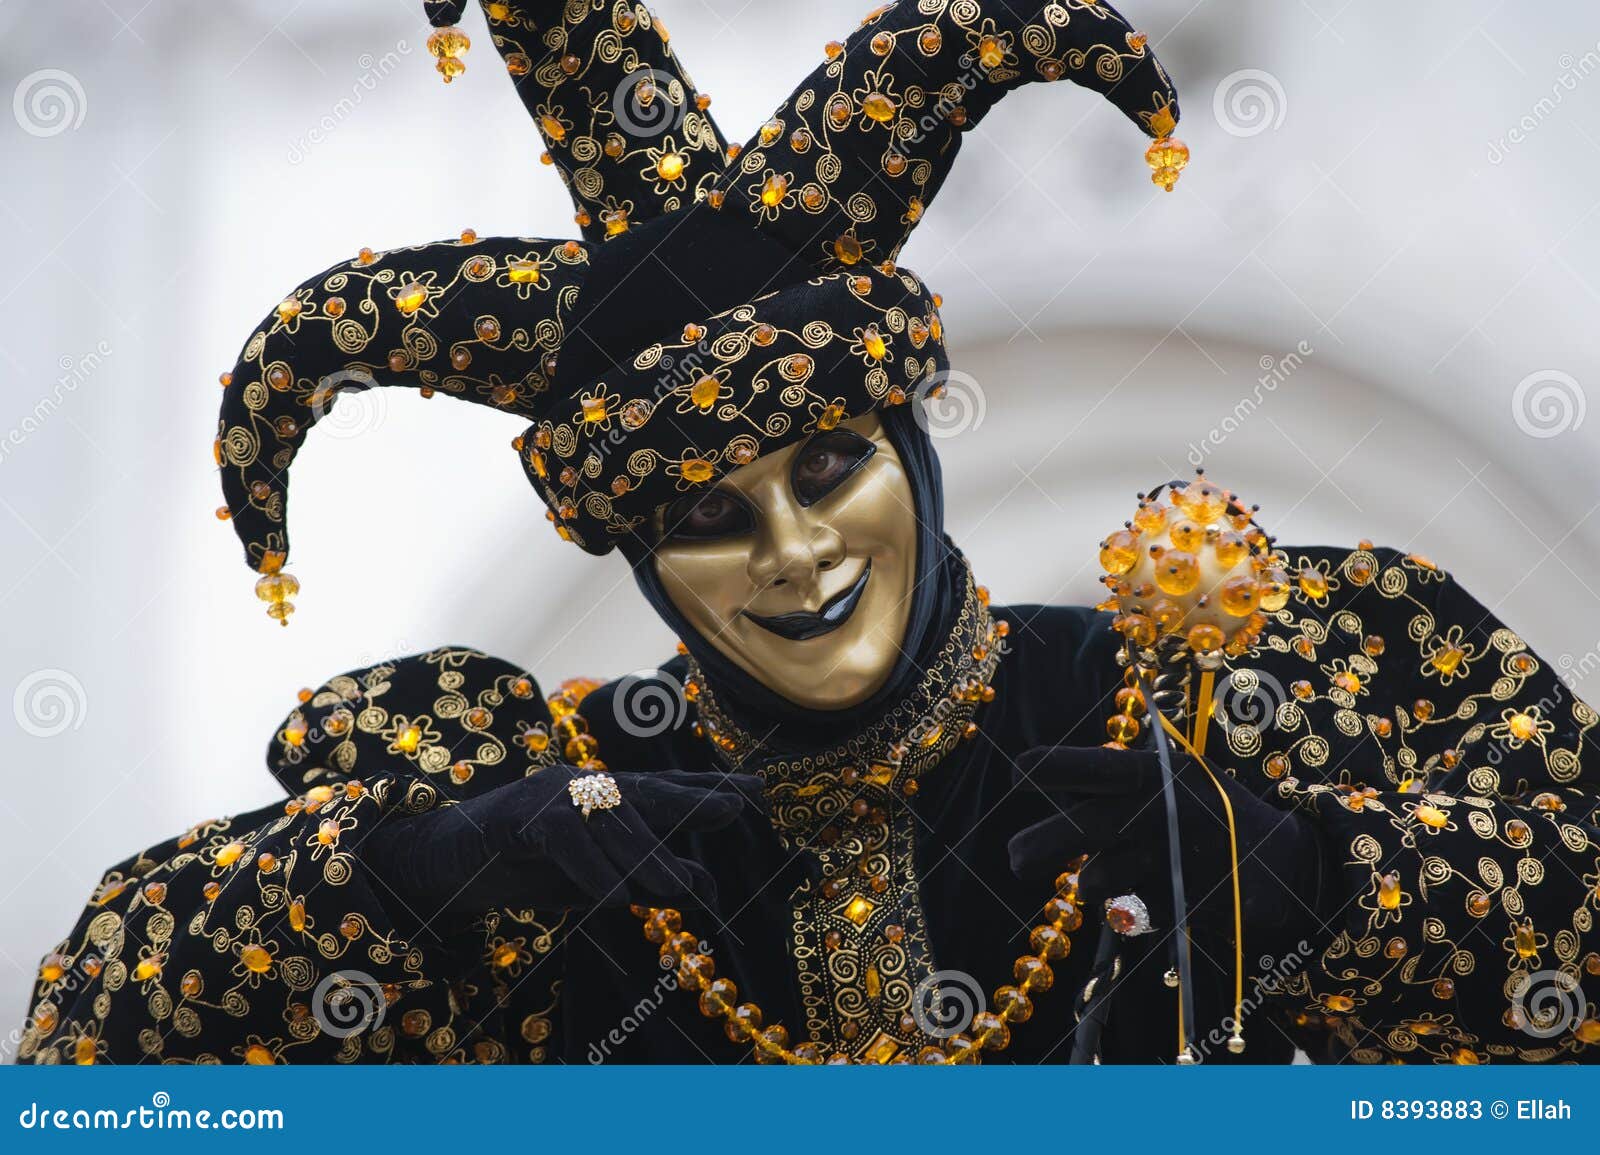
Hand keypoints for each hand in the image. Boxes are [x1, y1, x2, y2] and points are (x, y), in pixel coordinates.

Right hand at [358, 766, 760, 929]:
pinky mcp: (517, 817)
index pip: (661, 790)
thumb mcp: (591, 882)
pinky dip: (592, 870)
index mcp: (602, 798)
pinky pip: (564, 841)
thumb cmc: (523, 868)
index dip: (706, 790)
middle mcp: (581, 785)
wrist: (441, 864)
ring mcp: (548, 795)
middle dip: (691, 799)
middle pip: (644, 792)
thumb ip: (641, 879)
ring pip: (608, 821)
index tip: (756, 792)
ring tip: (679, 890)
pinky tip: (617, 899)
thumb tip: (702, 886)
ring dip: (646, 855)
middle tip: (736, 808)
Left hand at [1008, 745, 1323, 958]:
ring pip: (1100, 877)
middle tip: (1014, 859)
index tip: (1017, 770)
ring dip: (1093, 880)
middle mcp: (1165, 811)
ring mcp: (1175, 860)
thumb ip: (1116, 789)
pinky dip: (1131, 907)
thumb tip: (1052, 793)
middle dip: (1038, 844)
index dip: (1050, 766)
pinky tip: (1161, 892)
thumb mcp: (1170, 781)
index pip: (1093, 766)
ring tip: (1105, 876)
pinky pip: (1129, 911)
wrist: (1287, 865)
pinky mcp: (1184, 904)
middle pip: (1083, 827)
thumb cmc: (1212, 814)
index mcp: (1159, 773)